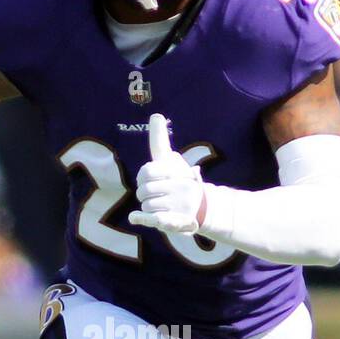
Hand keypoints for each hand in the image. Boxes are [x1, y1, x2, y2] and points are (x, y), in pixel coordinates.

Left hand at [128, 113, 204, 235]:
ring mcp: (179, 206)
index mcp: (177, 171)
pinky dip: (142, 219)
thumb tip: (156, 115)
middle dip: (145, 193)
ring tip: (163, 206)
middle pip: (143, 190)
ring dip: (149, 207)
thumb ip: (160, 141)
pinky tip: (134, 217)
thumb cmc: (182, 180)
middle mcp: (181, 187)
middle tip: (156, 194)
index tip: (149, 178)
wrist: (205, 208)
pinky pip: (154, 219)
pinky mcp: (176, 223)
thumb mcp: (172, 160)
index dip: (143, 176)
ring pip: (146, 205)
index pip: (147, 172)